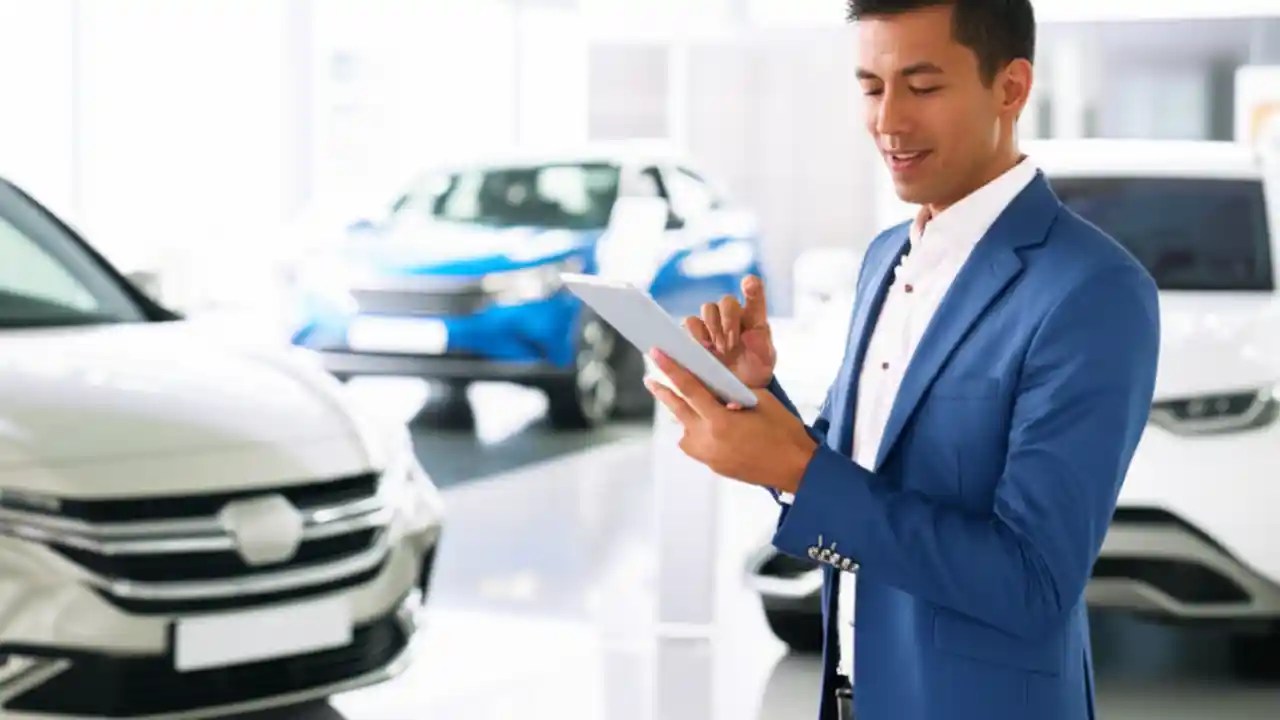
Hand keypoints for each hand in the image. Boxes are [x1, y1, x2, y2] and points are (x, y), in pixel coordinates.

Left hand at [645, 349, 815, 492]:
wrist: (796, 469)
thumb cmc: (783, 432)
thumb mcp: (761, 401)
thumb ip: (733, 392)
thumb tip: (714, 387)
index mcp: (720, 421)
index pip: (689, 389)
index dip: (671, 369)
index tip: (656, 354)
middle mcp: (708, 440)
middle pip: (678, 410)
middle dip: (663, 392)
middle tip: (650, 379)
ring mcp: (708, 456)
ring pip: (684, 430)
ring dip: (683, 414)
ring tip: (680, 401)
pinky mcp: (713, 466)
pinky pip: (695, 444)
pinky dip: (695, 432)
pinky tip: (704, 424)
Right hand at [682, 275, 774, 388]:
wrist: (738, 386)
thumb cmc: (755, 369)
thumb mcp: (767, 357)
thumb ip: (763, 342)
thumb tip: (752, 331)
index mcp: (753, 317)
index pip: (754, 294)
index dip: (751, 286)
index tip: (748, 284)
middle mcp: (732, 316)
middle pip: (726, 301)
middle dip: (728, 321)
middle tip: (731, 344)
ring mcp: (713, 324)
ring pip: (707, 309)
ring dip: (713, 327)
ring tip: (719, 349)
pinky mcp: (696, 335)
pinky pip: (690, 323)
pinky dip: (697, 334)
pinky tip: (705, 348)